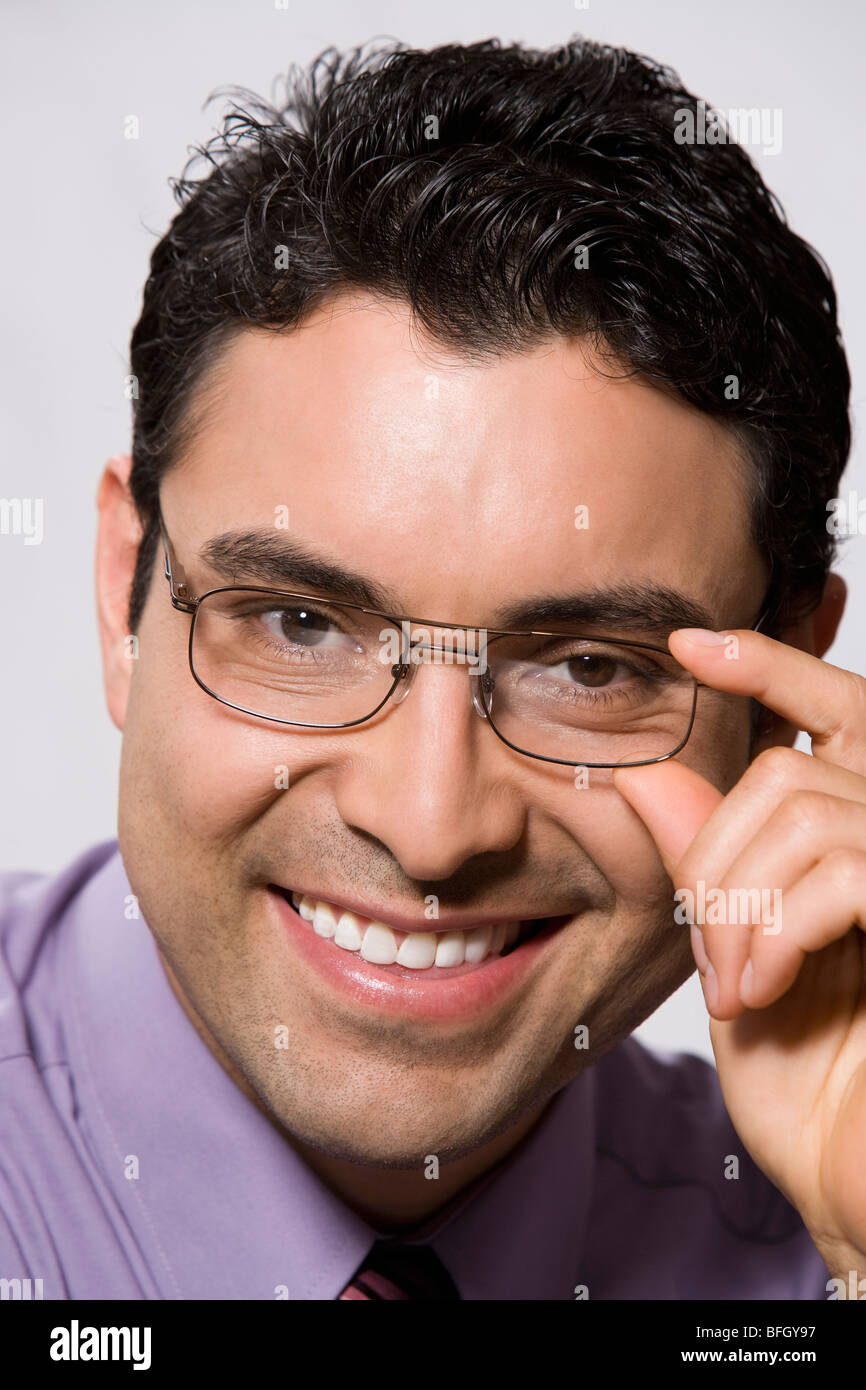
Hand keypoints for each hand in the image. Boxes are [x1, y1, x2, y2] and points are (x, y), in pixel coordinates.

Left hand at [612, 621, 865, 1290]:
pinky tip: (760, 991)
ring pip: (807, 812)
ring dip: (741, 902)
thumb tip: (643, 774)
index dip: (772, 666)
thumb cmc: (805, 1078)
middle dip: (718, 855)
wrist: (850, 1179)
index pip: (837, 710)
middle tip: (708, 952)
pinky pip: (844, 872)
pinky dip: (779, 928)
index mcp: (863, 839)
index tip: (687, 642)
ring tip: (733, 984)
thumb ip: (707, 864)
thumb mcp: (735, 956)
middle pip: (791, 770)